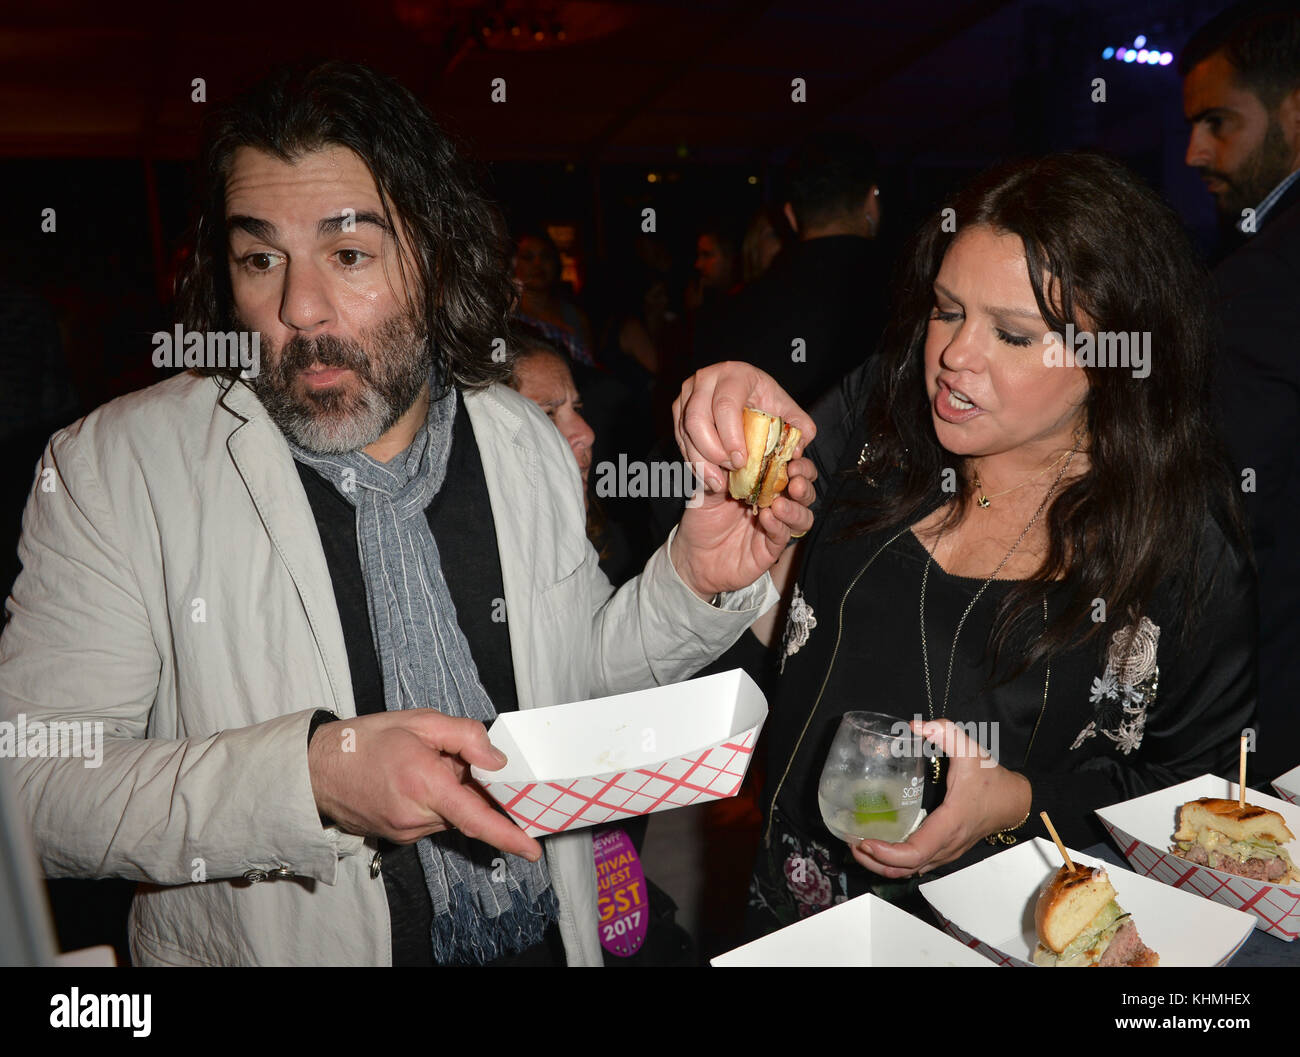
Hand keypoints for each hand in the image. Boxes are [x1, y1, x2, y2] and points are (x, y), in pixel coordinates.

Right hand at [308, 710, 542, 861]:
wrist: (317, 769)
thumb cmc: (366, 740)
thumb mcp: (420, 721)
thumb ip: (465, 736)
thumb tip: (497, 761)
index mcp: (425, 785)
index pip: (476, 818)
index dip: (508, 835)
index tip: (533, 850)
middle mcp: (417, 817)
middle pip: (467, 812)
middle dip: (473, 791)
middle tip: (453, 761)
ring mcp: (406, 832)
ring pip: (450, 816)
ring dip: (452, 795)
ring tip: (424, 765)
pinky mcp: (399, 837)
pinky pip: (432, 821)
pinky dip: (436, 802)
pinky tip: (416, 781)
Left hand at [668, 362, 817, 597]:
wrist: (692, 557)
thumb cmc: (701, 520)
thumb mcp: (707, 491)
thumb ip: (721, 473)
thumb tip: (733, 453)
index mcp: (763, 484)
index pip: (789, 467)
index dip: (795, 458)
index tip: (792, 450)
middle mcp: (774, 503)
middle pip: (804, 489)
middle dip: (804, 479)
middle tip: (794, 474)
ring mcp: (775, 526)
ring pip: (803, 514)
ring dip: (796, 506)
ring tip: (781, 500)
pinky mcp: (770, 549)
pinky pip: (783, 536)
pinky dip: (779, 525)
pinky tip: (767, 518)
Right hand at [672, 360, 814, 475]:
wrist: (746, 393)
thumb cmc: (767, 403)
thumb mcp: (789, 411)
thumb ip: (802, 429)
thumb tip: (797, 451)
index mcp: (735, 374)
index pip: (725, 405)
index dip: (730, 436)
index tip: (741, 461)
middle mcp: (706, 379)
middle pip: (697, 419)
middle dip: (713, 451)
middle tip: (732, 470)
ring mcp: (687, 393)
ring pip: (685, 431)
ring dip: (700, 461)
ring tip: (719, 482)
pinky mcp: (678, 409)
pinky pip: (680, 439)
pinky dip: (693, 460)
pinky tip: (709, 475)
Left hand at [849, 719, 1030, 878]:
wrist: (1013, 801)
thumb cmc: (991, 777)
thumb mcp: (971, 749)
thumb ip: (945, 732)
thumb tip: (913, 726)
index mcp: (951, 823)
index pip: (916, 852)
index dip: (888, 853)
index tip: (865, 841)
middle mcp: (947, 845)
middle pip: (906, 868)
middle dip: (875, 861)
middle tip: (851, 840)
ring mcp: (947, 852)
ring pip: (910, 871)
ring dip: (882, 864)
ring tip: (858, 844)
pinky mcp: (945, 851)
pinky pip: (917, 865)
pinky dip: (895, 862)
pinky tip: (878, 844)